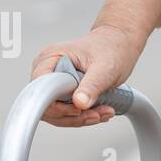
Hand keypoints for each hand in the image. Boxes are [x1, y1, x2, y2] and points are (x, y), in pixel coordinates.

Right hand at [31, 0, 160, 126]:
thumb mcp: (106, 68)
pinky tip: (102, 112)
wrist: (122, 41)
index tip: (83, 110)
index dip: (58, 109)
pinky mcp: (60, 87)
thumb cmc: (115, 49)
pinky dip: (83, 116)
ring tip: (104, 113)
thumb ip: (91, 86)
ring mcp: (50, 79)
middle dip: (73, 117)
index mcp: (48, 60)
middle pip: (45, 107)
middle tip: (99, 114)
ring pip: (56, 113)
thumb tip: (79, 103)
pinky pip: (65, 111)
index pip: (38, 95)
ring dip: (81, 119)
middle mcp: (44, 68)